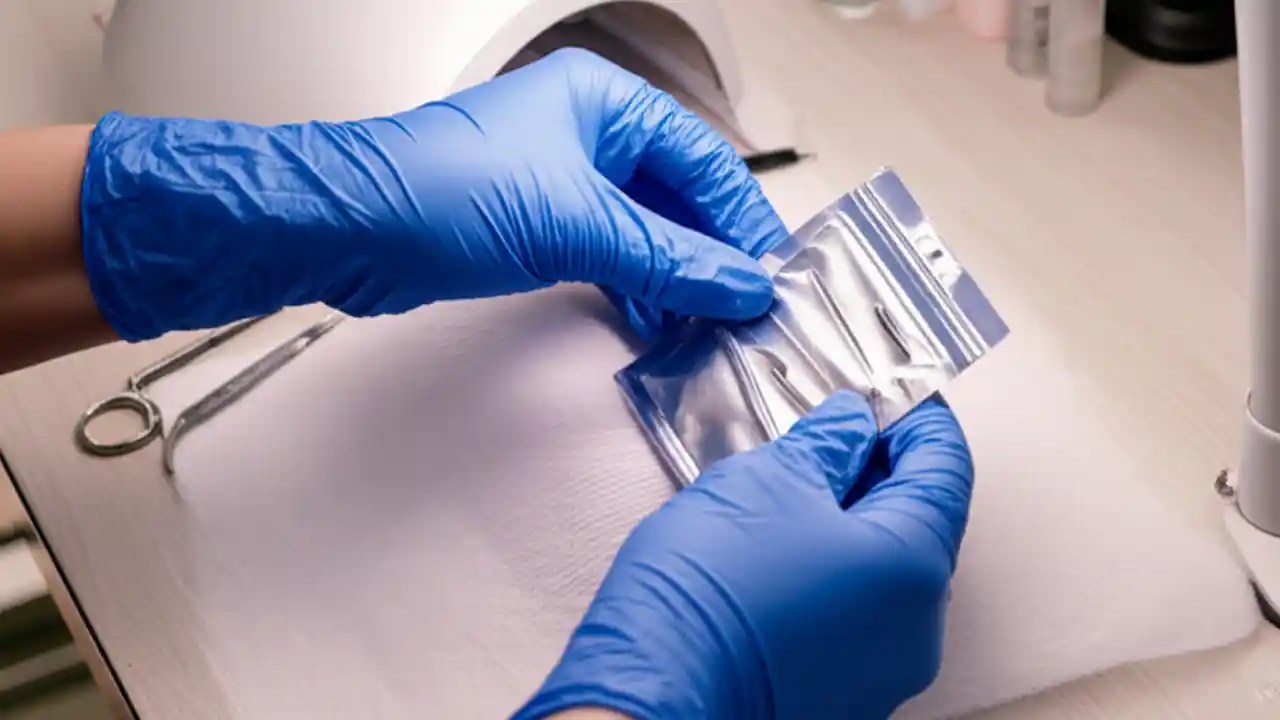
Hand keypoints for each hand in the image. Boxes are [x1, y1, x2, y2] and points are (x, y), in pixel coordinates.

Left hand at [80, 49, 786, 340]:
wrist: (346, 230)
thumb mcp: (574, 223)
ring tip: (711, 325)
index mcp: (604, 102)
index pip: (703, 157)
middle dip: (711, 252)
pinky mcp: (537, 227)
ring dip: (676, 277)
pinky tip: (659, 323)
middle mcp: (587, 133)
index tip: (769, 270)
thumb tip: (739, 284)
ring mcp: (561, 181)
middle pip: (678, 195)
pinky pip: (610, 254)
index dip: (741, 217)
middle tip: (746, 305)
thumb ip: (667, 258)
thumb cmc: (437, 192)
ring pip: (645, 229)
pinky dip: (637, 287)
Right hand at [516, 393, 973, 719]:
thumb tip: (851, 423)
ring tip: (797, 485)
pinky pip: (855, 616)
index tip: (894, 392)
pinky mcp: (840, 696)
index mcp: (914, 566)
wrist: (654, 696)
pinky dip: (835, 572)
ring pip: (885, 575)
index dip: (920, 421)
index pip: (945, 471)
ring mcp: (881, 672)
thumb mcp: (767, 481)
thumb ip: (825, 444)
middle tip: (836, 430)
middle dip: (882, 470)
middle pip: (919, 525)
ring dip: (854, 522)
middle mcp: (916, 629)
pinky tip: (784, 547)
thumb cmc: (710, 586)